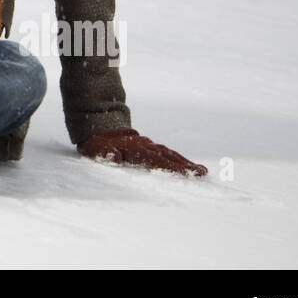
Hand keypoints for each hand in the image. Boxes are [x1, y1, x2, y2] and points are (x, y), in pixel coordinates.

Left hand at [78, 128, 207, 175]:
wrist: (97, 124)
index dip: (171, 167)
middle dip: (185, 165)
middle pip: (167, 156)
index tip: (187, 173)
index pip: (155, 159)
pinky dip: (177, 159)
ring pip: (169, 153)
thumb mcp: (94, 148)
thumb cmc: (96, 143)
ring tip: (201, 171)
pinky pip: (165, 152)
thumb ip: (103, 153)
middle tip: (203, 173)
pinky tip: (187, 165)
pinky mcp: (148, 146)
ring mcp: (147, 144)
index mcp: (133, 148)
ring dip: (184, 162)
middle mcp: (144, 145)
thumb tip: (113, 157)